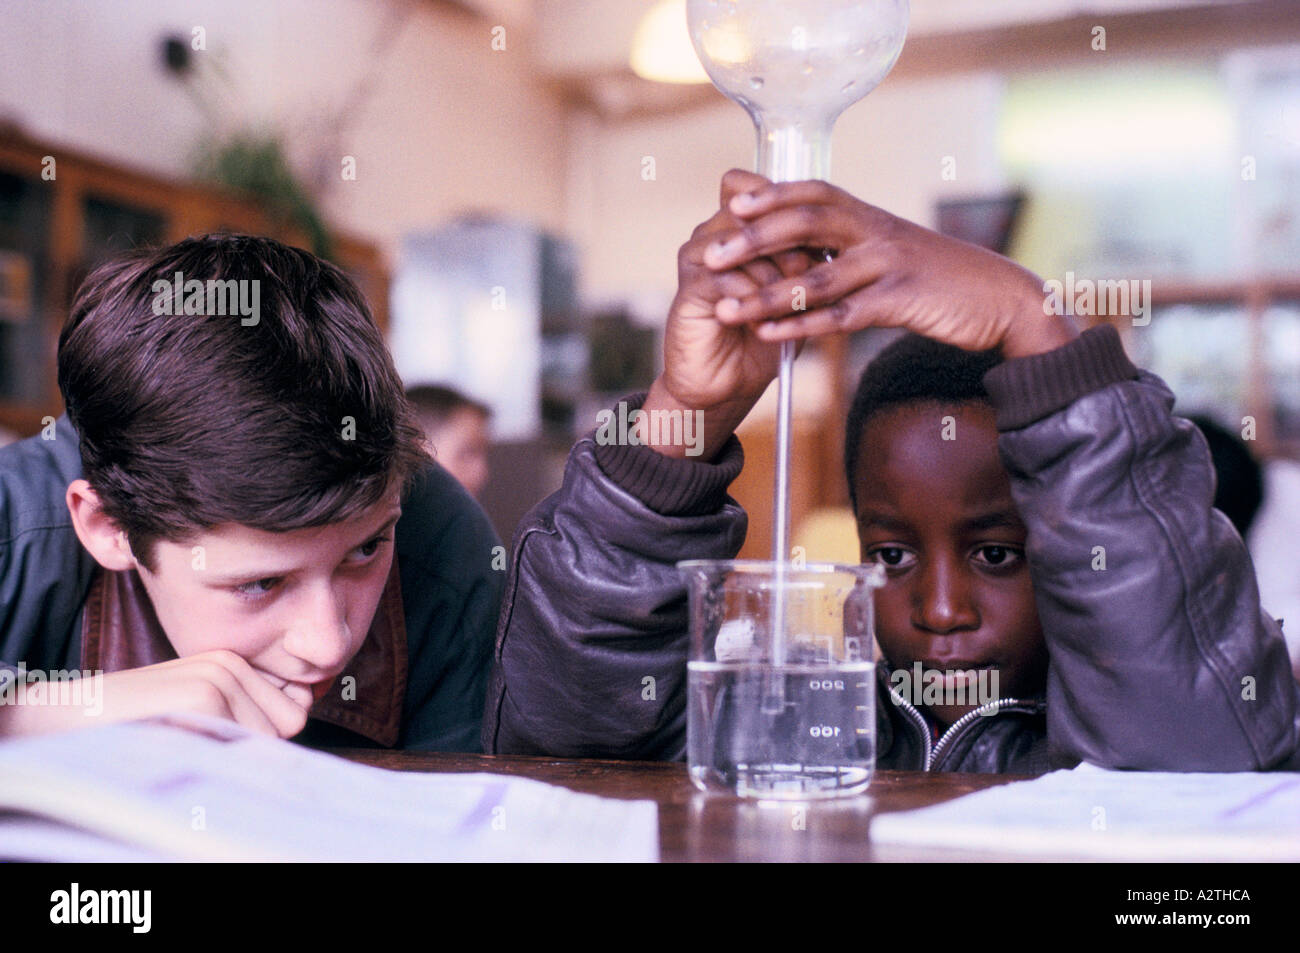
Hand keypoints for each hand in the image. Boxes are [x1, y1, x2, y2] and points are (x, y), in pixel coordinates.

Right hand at [0, 650, 310, 738]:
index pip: (293, 706)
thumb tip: (295, 724)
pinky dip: (221, 756)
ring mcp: (220, 676)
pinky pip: (245, 742)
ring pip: (269, 736)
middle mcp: (231, 662)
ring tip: (191, 741)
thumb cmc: (136, 722)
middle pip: (289, 721)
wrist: (74, 716)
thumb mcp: (195, 711)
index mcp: (232, 663)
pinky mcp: (205, 694)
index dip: (276, 730)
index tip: (243, 740)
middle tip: (210, 742)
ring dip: (237, 752)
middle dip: (262, 742)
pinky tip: (184, 743)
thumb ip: (242, 714)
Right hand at [646, 171, 815, 458]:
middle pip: (754, 212)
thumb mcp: (792, 296)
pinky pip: (726, 277)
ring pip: (743, 243)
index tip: (825, 245)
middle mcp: (715, 235)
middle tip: (813, 272)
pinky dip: (754, 297)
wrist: (726, 385)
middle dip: (791, 241)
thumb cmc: (761, 339)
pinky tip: (767, 320)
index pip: (763, 193)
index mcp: (739, 229)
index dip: (795, 213)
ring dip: (775, 271)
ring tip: (793, 303)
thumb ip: (805, 261)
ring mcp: (699, 259)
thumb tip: (837, 233)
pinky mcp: (689, 288)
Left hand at [703, 175, 1076, 358]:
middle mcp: (877, 232)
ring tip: (726, 307)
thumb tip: (810, 246)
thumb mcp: (895, 252)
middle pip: (806, 224)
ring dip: (766, 294)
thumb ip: (853, 245)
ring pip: (816, 277)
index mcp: (871, 217)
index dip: (771, 194)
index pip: (815, 193)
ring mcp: (889, 266)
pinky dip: (802, 328)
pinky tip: (771, 338)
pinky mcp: (900, 302)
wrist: (1002, 301)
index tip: (730, 202)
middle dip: (753, 238)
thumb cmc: (942, 280)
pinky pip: (841, 316)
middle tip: (711, 253)